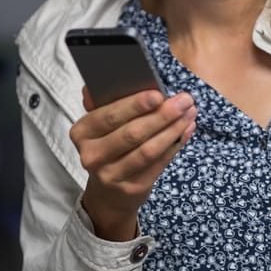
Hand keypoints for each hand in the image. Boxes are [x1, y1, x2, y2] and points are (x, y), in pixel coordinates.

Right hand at [71, 88, 196, 240]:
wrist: (108, 193)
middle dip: (162, 115)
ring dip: (173, 130)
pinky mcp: (132, 189)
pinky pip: (158, 164)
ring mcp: (110, 175)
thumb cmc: (108, 147)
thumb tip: (119, 77)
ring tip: (189, 114)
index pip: (109, 115)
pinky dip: (175, 145)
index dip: (135, 105)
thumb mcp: (100, 125)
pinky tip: (186, 130)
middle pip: (132, 133)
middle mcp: (92, 155)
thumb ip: (106, 102)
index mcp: (82, 132)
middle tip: (184, 101)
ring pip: (148, 150)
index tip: (159, 94)